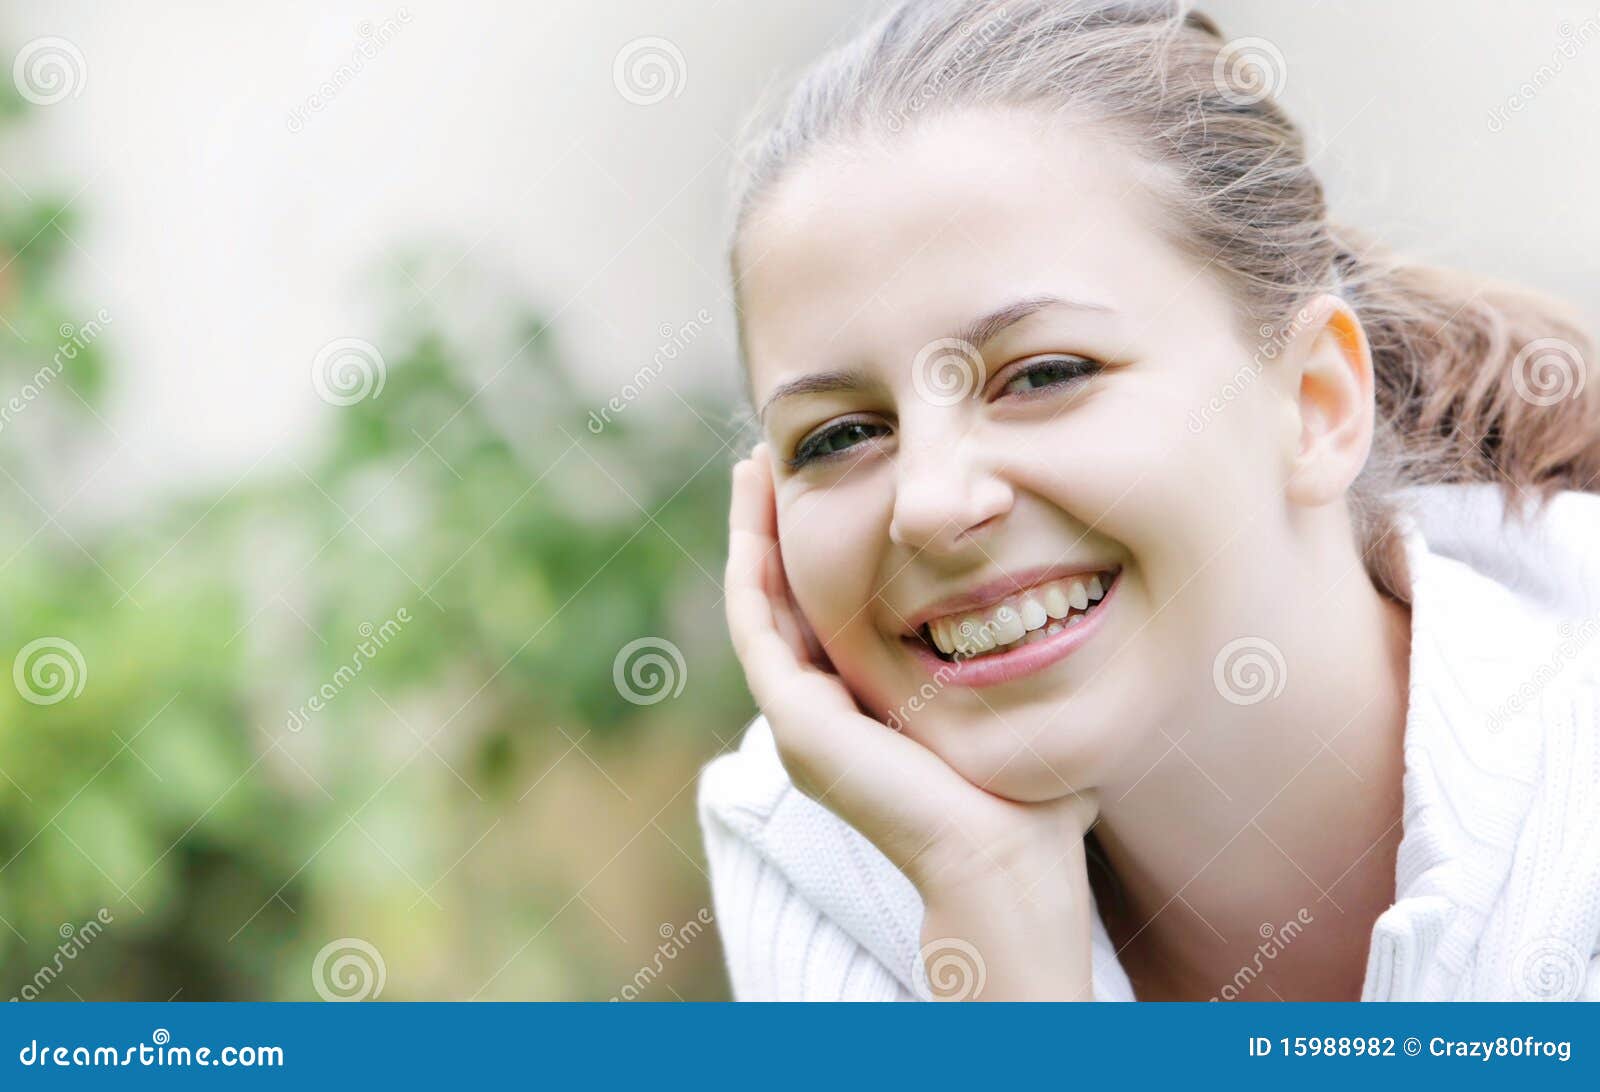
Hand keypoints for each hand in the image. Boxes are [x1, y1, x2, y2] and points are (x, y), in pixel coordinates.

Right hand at [724, 443, 1100, 999]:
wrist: (1008, 858)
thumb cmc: (1029, 799)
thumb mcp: (1007, 705)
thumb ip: (1010, 663)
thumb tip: (1052, 610)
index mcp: (859, 715)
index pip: (820, 614)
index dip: (812, 548)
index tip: (823, 483)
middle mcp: (817, 716)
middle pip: (777, 601)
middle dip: (769, 527)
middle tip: (767, 460)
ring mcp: (799, 719)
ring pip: (756, 604)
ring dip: (749, 532)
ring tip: (753, 465)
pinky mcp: (796, 718)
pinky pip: (756, 623)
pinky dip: (750, 561)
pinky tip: (753, 508)